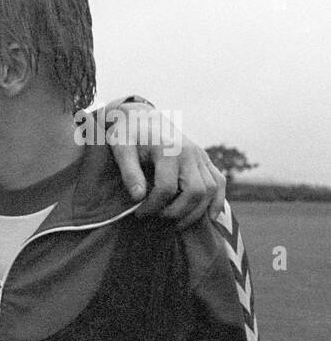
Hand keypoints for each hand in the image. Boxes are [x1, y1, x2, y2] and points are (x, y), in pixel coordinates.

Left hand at [101, 100, 225, 227]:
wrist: (142, 117)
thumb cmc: (128, 134)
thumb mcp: (121, 148)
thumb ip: (129, 172)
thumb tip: (138, 197)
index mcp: (169, 149)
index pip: (166, 188)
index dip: (153, 206)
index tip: (139, 213)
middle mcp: (190, 153)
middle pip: (195, 191)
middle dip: (177, 212)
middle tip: (158, 218)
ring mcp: (200, 156)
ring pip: (210, 190)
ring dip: (196, 212)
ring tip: (177, 223)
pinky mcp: (205, 160)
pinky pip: (219, 182)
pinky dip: (217, 201)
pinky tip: (209, 217)